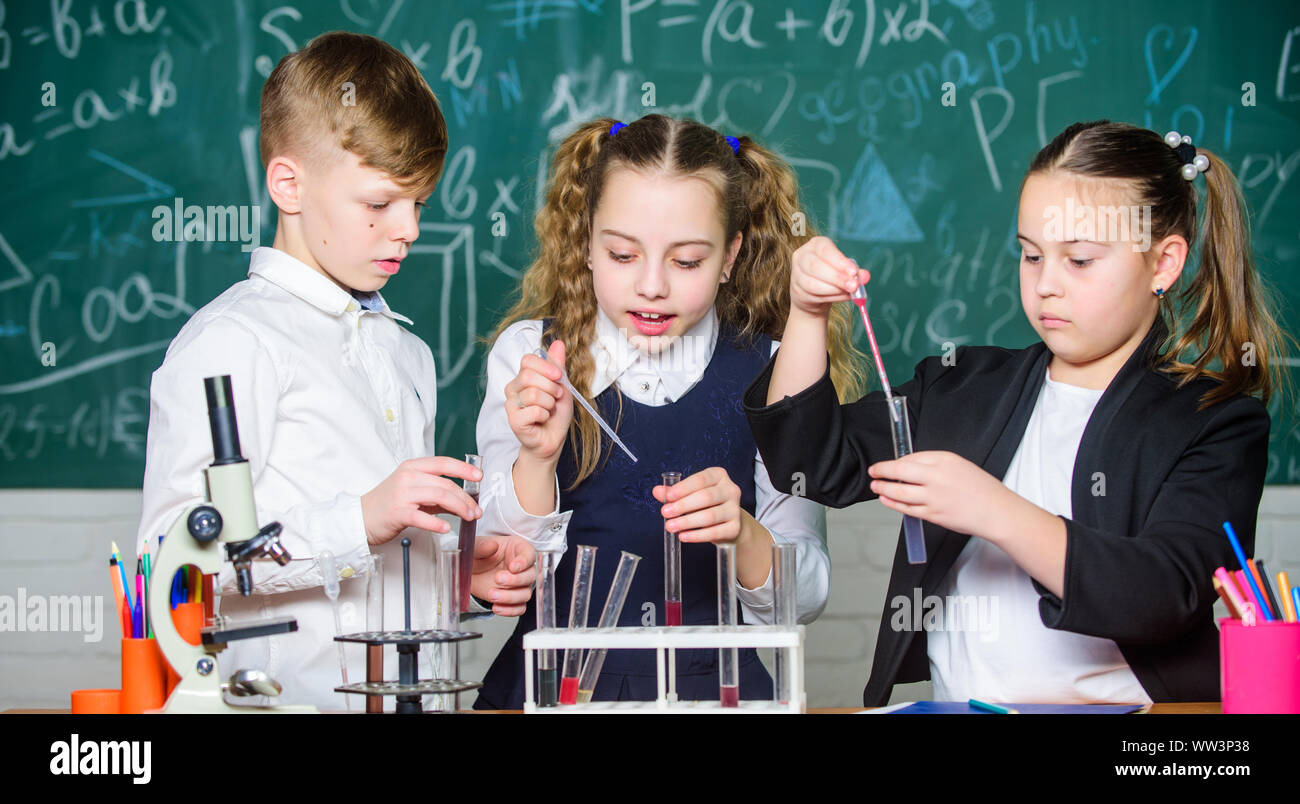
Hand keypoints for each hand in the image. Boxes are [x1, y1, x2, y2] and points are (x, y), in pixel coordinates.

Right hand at [360, 457, 482, 545]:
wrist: (360, 518)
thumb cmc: (388, 504)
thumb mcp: (414, 492)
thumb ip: (437, 494)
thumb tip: (464, 500)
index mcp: (412, 467)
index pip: (443, 463)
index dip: (463, 468)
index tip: (479, 476)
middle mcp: (407, 477)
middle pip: (445, 484)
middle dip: (466, 498)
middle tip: (477, 510)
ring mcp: (402, 494)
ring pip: (439, 497)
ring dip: (459, 508)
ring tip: (470, 517)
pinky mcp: (397, 513)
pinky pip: (421, 517)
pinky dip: (436, 523)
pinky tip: (446, 528)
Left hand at [469, 535, 537, 615]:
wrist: (470, 573)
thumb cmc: (478, 556)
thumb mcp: (475, 548)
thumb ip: (482, 546)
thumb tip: (491, 545)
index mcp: (518, 549)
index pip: (529, 554)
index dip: (524, 561)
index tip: (513, 567)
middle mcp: (523, 567)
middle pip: (532, 576)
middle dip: (516, 580)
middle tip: (498, 579)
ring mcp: (520, 585)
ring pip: (526, 594)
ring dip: (510, 597)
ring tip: (492, 594)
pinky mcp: (514, 599)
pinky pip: (520, 608)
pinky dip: (510, 610)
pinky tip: (497, 607)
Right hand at [504, 339, 572, 463]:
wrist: (552, 438)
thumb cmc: (555, 413)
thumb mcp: (561, 386)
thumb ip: (558, 366)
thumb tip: (558, 343)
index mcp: (523, 377)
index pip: (527, 360)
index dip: (546, 366)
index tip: (559, 377)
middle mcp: (513, 388)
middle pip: (528, 376)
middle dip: (550, 387)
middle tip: (556, 398)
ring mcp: (511, 404)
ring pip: (533, 394)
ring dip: (549, 404)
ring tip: (549, 410)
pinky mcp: (513, 420)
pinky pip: (533, 411)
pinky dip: (545, 415)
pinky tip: (542, 420)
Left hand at [653, 467, 742, 544]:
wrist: (728, 522)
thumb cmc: (707, 504)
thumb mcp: (691, 494)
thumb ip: (674, 492)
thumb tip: (657, 491)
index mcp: (719, 476)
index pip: (701, 479)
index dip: (683, 488)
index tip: (668, 497)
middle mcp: (731, 490)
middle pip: (706, 497)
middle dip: (683, 506)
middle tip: (665, 513)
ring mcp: (735, 509)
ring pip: (710, 516)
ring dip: (687, 522)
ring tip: (670, 526)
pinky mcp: (735, 527)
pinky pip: (715, 532)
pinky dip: (697, 536)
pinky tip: (683, 536)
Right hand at [790, 236, 870, 318]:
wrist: (813, 294)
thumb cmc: (831, 275)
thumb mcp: (844, 269)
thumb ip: (854, 272)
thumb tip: (865, 276)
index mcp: (815, 245)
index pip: (824, 250)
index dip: (839, 261)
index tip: (854, 272)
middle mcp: (802, 256)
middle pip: (815, 266)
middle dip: (837, 277)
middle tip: (854, 286)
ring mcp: (797, 274)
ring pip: (813, 284)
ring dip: (835, 290)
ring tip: (850, 292)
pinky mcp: (797, 291)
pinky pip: (814, 296)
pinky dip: (831, 297)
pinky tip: (842, 297)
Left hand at [867, 451, 1014, 540]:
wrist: (996, 511)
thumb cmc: (981, 488)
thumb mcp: (959, 465)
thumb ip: (934, 464)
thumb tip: (909, 466)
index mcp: (945, 460)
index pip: (911, 457)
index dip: (896, 461)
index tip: (889, 464)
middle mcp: (937, 477)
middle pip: (900, 471)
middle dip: (882, 471)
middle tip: (873, 471)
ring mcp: (934, 497)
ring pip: (900, 492)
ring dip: (883, 488)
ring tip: (875, 486)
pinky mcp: (933, 515)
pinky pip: (907, 508)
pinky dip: (893, 503)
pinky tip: (886, 499)